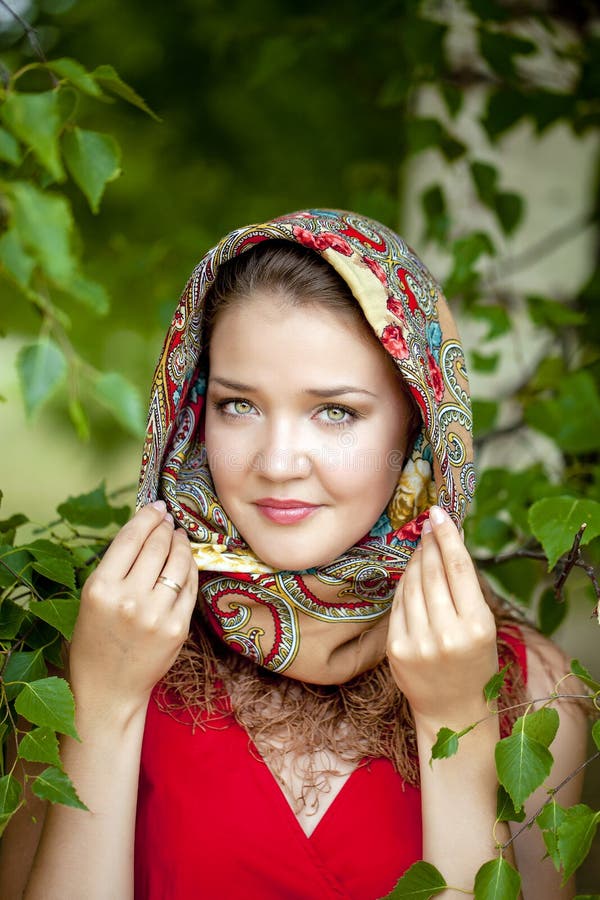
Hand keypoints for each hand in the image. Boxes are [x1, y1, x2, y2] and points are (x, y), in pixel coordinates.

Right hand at [69, 501, 197, 714]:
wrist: (108, 689)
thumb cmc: (95, 640)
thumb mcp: (93, 598)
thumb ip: (118, 564)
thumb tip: (146, 526)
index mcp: (101, 588)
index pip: (131, 538)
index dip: (147, 517)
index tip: (157, 506)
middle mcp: (129, 599)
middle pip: (157, 546)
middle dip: (166, 527)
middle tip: (168, 520)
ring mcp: (157, 614)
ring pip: (178, 562)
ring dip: (181, 543)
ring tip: (178, 537)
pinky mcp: (178, 627)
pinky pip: (189, 586)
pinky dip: (189, 569)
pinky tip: (185, 562)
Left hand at [386, 505, 496, 731]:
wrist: (453, 712)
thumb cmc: (473, 664)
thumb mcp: (482, 628)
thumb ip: (465, 593)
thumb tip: (445, 545)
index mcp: (478, 627)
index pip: (459, 570)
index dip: (448, 537)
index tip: (439, 513)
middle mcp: (448, 634)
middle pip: (432, 574)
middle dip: (429, 544)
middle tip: (428, 523)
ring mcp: (419, 642)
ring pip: (412, 586)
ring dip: (415, 561)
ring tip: (420, 546)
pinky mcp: (397, 649)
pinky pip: (398, 605)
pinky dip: (403, 585)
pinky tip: (409, 574)